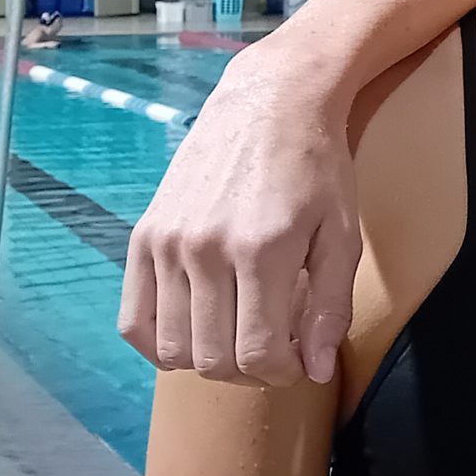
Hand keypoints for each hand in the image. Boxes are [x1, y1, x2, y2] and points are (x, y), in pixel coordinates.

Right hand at [119, 50, 359, 384]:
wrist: (271, 101)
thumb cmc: (318, 168)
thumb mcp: (342, 234)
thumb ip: (329, 306)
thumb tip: (316, 372)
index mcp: (261, 251)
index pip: (256, 353)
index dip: (281, 373)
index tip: (298, 362)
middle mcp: (205, 249)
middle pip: (212, 359)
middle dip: (249, 373)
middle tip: (273, 353)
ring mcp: (167, 243)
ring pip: (172, 348)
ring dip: (208, 362)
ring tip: (238, 341)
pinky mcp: (143, 235)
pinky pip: (133, 321)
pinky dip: (158, 346)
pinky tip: (192, 338)